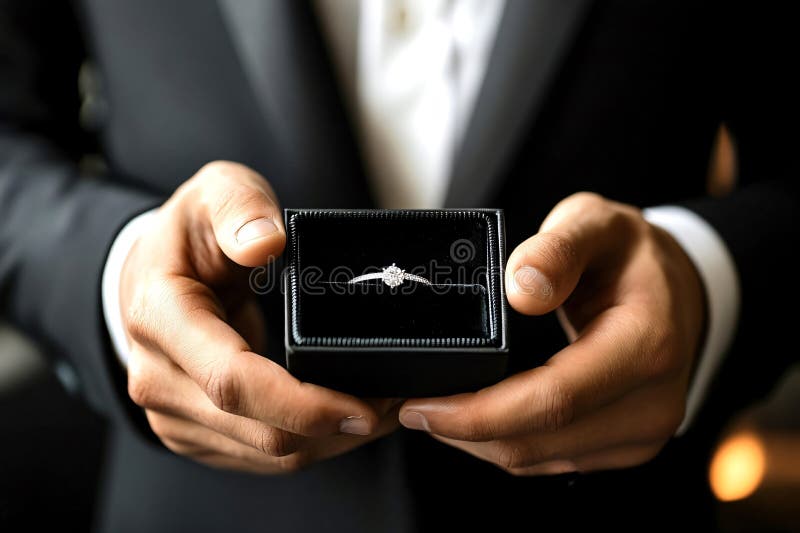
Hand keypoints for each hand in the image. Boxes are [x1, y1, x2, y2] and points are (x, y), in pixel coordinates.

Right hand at [121, 161, 398, 473]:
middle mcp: (158, 376)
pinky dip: (310, 444)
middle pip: (258, 428)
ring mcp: (173, 413)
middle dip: (334, 426)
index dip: (301, 403)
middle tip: (392, 405)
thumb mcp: (214, 193)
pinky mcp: (195, 432)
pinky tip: (342, 421)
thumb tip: (265, 243)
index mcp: (161, 317)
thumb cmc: (188, 236)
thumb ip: (239, 207)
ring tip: (380, 412)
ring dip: (330, 441)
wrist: (149, 277)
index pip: (232, 380)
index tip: (359, 406)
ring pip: (267, 453)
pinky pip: (261, 456)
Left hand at [398, 192, 704, 474]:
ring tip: (431, 410)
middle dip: (463, 430)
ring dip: (477, 441)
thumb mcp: (597, 223)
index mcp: (646, 346)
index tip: (421, 405)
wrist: (679, 289)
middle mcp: (652, 404)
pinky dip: (504, 442)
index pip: (553, 399)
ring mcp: (641, 433)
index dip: (479, 412)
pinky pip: (550, 458)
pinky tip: (474, 417)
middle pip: (537, 440)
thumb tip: (521, 290)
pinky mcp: (624, 445)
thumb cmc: (632, 254)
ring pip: (537, 458)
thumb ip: (558, 248)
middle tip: (407, 406)